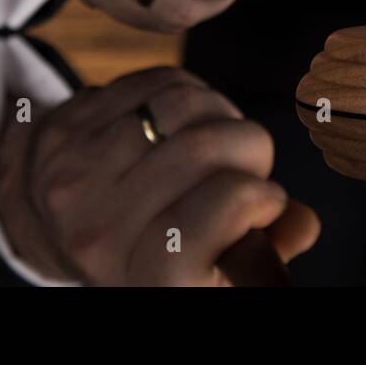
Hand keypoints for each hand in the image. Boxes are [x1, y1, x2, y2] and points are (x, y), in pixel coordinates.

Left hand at [0, 66, 319, 284]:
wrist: (62, 224)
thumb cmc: (163, 246)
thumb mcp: (215, 267)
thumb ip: (264, 248)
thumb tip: (303, 223)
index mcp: (145, 283)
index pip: (201, 224)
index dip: (251, 198)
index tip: (265, 198)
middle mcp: (98, 237)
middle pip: (202, 150)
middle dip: (249, 146)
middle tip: (247, 162)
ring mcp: (74, 178)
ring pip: (182, 105)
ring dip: (218, 111)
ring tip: (215, 137)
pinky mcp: (66, 130)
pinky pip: (154, 82)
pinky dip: (185, 90)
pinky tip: (182, 118)